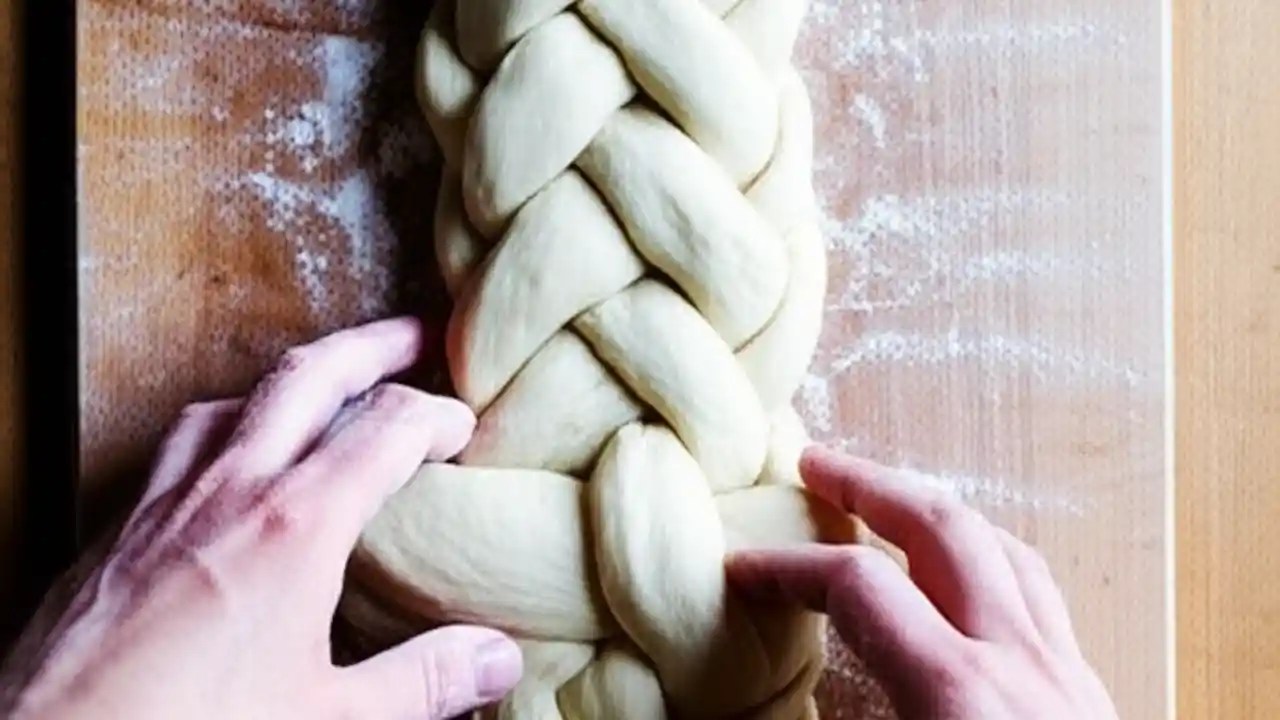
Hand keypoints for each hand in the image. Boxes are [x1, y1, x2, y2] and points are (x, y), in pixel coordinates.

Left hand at [6, 318, 522, 719]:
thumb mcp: (331, 719)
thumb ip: (423, 681)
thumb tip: (498, 656)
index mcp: (295, 525)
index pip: (387, 428)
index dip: (437, 414)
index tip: (462, 426)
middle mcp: (228, 491)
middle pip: (309, 376)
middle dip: (371, 345)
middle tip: (412, 335)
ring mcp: (162, 503)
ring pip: (232, 401)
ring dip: (288, 382)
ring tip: (319, 390)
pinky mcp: (114, 532)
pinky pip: (175, 448)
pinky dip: (220, 432)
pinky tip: (223, 467)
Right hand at [728, 447, 1116, 719]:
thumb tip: (758, 711)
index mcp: (958, 696)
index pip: (858, 588)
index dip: (786, 568)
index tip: (740, 568)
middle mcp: (1020, 664)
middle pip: (942, 528)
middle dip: (871, 485)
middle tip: (818, 465)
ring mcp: (1067, 675)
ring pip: (1004, 550)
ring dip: (936, 512)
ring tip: (888, 502)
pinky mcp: (1092, 698)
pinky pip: (1039, 595)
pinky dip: (988, 561)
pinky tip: (966, 578)